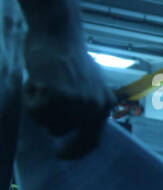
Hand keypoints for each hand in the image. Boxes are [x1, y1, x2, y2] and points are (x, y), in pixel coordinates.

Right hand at [21, 32, 112, 159]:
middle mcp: (94, 107)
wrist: (58, 32)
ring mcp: (76, 103)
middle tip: (45, 91)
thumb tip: (73, 131)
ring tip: (45, 81)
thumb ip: (84, 107)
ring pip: (45, 122)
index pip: (92, 140)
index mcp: (105, 105)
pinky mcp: (56, 96)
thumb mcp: (87, 85)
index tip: (61, 156)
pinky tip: (37, 79)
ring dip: (37, 104)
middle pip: (61, 131)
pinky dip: (29, 96)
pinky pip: (34, 111)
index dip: (76, 152)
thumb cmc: (68, 56)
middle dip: (47, 116)